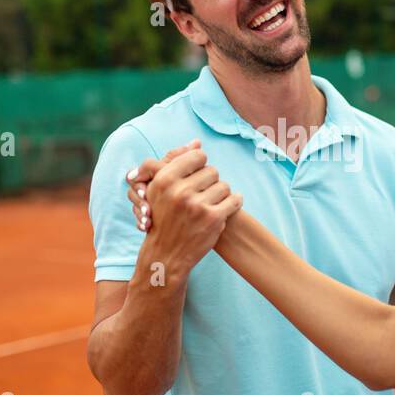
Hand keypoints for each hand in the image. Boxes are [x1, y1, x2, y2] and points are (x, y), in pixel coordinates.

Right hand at [128, 143, 240, 273]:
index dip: (200, 165)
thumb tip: (197, 141)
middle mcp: (179, 191)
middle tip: (202, 195)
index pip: (197, 155)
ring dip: (221, 195)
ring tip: (210, 204)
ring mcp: (197, 205)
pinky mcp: (213, 218)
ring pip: (224, 185)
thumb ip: (175, 161)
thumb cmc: (163, 216)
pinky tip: (225, 208)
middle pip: (212, 170)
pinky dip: (234, 203)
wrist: (166, 253)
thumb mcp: (159, 188)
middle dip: (210, 182)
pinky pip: (235, 199)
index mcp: (164, 179)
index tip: (197, 177)